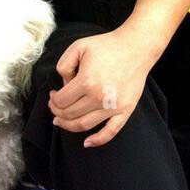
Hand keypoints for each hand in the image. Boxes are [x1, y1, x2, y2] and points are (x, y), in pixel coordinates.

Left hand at [49, 25, 162, 147]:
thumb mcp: (78, 47)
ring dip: (68, 126)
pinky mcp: (126, 110)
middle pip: (70, 114)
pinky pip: (110, 132)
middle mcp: (99, 97)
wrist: (136, 47)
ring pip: (84, 125)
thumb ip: (63, 65)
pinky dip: (97, 140)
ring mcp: (113, 106)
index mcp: (87, 81)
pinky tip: (86, 143)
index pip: (61, 101)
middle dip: (58, 112)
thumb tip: (63, 86)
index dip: (53, 100)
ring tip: (61, 120)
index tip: (53, 94)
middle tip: (55, 106)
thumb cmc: (106, 45)